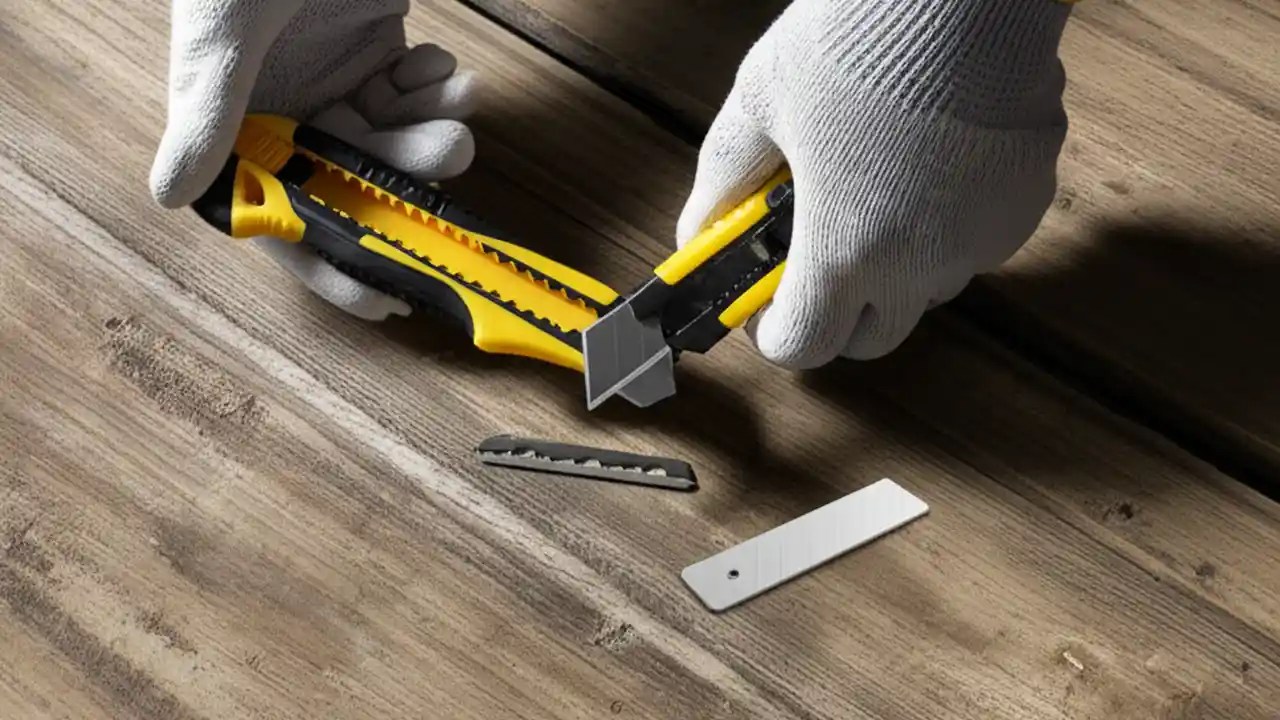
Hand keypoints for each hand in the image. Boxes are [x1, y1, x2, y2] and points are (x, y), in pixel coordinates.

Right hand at [151, 0, 476, 319]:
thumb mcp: (224, 34)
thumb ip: (208, 112)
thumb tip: (170, 196)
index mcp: (238, 124)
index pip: (281, 214)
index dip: (328, 263)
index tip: (383, 299)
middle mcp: (291, 114)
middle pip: (359, 183)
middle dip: (406, 178)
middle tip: (445, 151)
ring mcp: (339, 84)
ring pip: (397, 145)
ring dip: (432, 134)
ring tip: (453, 103)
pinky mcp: (380, 54)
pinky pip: (416, 97)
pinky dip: (436, 88)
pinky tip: (437, 63)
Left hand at [679, 0, 1072, 366]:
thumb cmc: (856, 37)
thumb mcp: (761, 103)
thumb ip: (724, 181)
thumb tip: (698, 230)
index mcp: (844, 251)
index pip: (802, 347)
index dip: (773, 332)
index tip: (763, 302)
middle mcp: (919, 264)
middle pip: (870, 336)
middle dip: (835, 310)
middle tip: (814, 252)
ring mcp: (979, 239)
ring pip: (926, 288)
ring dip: (893, 264)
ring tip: (872, 187)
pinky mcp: (1023, 206)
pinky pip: (973, 241)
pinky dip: (945, 222)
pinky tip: (928, 162)